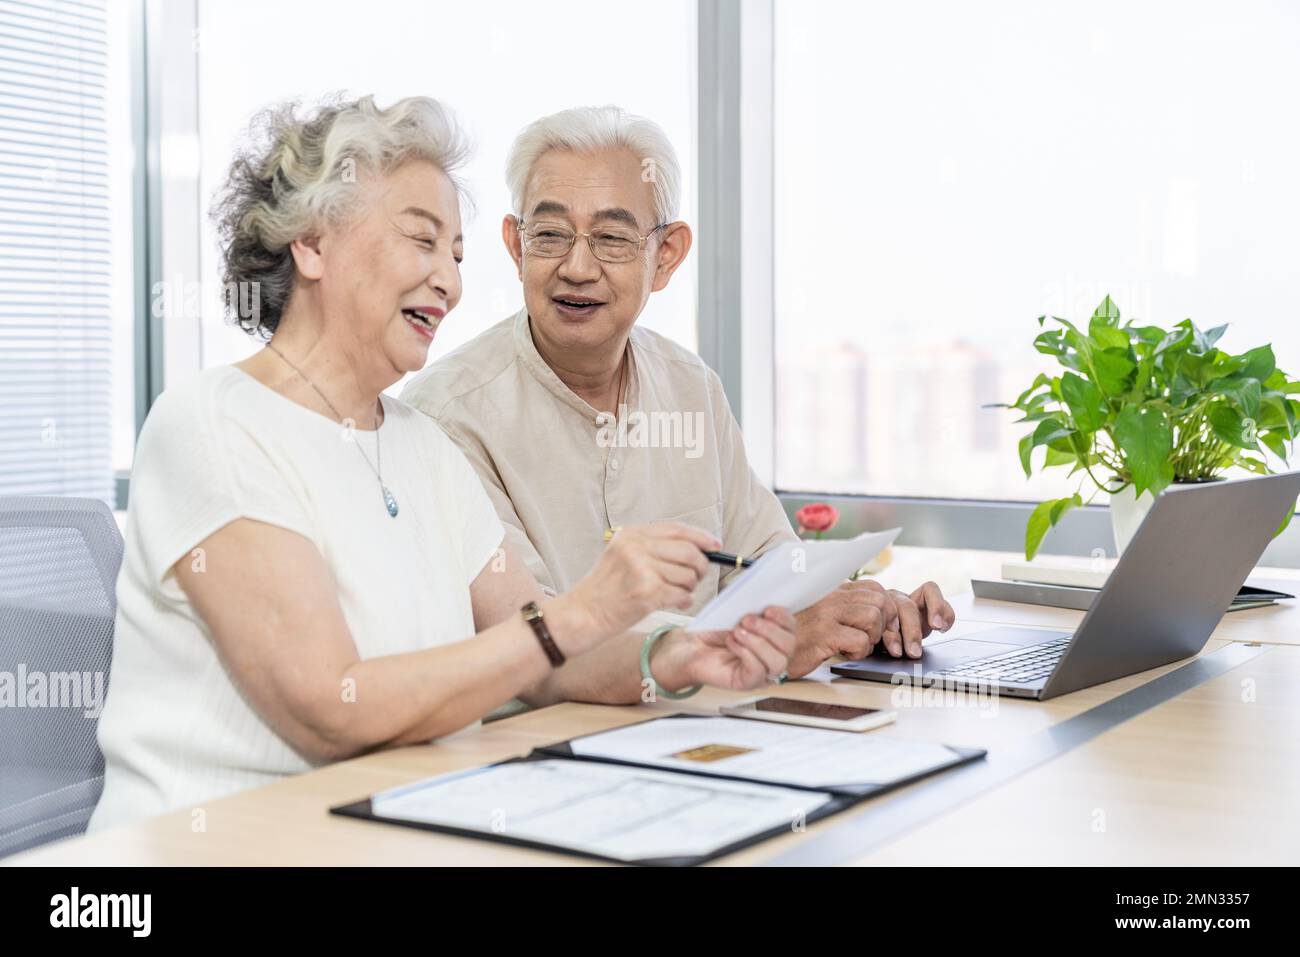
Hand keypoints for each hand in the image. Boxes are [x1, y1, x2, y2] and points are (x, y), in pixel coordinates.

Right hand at [562, 522, 718, 646]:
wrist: (583, 613)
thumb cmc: (606, 588)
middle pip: (688, 551)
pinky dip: (684, 600)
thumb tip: (698, 548)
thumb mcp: (622, 555)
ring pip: (688, 575)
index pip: (677, 529)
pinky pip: (682, 594)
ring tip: (679, 592)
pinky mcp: (646, 593)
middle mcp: (636, 547)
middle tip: (698, 576)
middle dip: (701, 566)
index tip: (715, 545)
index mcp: (631, 534)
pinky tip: (676, 602)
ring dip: (690, 586)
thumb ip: (654, 547)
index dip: (701, 537)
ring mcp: (641, 569)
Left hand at [652, 606, 796, 691]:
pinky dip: (746, 653)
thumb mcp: (735, 614)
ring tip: (737, 631)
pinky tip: (732, 643)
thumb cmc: (714, 632)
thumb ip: (752, 608)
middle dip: (769, 629)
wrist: (691, 647)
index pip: (791, 629)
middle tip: (747, 619)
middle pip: (789, 646)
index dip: (784, 617)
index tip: (768, 608)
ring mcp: (762, 672)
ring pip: (778, 662)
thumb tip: (763, 600)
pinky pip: (758, 671)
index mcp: (774, 636)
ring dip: (758, 642)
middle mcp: (772, 655)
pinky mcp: (748, 683)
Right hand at [786, 579, 955, 677]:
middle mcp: (830, 597)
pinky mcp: (823, 635)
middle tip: (876, 640)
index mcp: (832, 590)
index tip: (887, 627)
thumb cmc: (794, 635)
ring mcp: (826, 614)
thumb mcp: (819, 614)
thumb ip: (842, 607)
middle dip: (887, 624)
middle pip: (880, 601)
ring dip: (873, 637)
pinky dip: (859, 652)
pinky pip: (859, 641)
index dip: (889, 609)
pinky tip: (845, 654)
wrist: (764, 646)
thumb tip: (876, 613)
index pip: (875, 588)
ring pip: (873, 618)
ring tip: (858, 646)